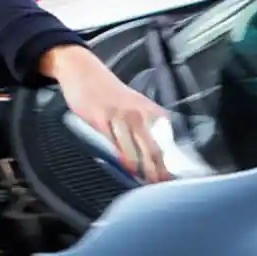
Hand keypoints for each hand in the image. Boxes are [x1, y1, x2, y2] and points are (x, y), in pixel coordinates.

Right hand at [40, 45, 171, 182]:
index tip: (173, 178)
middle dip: (160, 170)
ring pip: (137, 148)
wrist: (82, 70)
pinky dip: (124, 157)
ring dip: (144, 168)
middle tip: (163, 185)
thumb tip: (153, 154)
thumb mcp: (132, 105)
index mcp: (149, 110)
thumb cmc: (106, 92)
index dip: (171, 161)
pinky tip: (128, 168)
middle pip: (155, 147)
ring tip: (149, 183)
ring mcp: (121, 116)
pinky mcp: (102, 118)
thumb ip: (143, 125)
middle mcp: (139, 112)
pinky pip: (116, 142)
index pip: (167, 141)